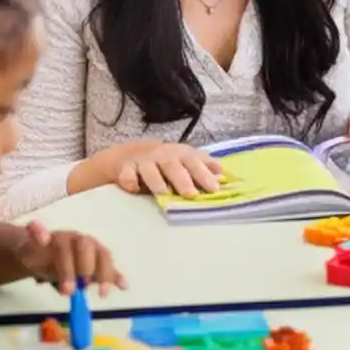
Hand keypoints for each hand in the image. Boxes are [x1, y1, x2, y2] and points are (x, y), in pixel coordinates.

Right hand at [16, 221, 127, 295]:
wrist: (37, 253)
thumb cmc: (66, 263)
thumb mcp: (87, 272)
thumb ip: (105, 277)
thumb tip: (125, 285)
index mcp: (92, 247)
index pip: (103, 257)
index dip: (106, 275)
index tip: (103, 294)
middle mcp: (77, 239)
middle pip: (86, 246)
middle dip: (86, 267)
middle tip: (82, 288)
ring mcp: (56, 236)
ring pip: (63, 244)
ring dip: (66, 267)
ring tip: (66, 290)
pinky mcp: (37, 236)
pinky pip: (36, 229)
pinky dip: (39, 230)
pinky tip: (43, 238)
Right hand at [106, 142, 222, 196]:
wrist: (130, 155)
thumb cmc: (166, 161)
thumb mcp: (186, 160)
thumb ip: (204, 168)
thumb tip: (224, 176)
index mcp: (180, 154)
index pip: (194, 162)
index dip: (204, 174)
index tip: (214, 189)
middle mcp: (162, 155)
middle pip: (173, 165)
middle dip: (182, 179)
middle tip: (191, 195)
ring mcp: (143, 162)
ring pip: (150, 169)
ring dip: (157, 181)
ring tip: (164, 193)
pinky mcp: (125, 169)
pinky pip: (127, 175)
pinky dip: (129, 181)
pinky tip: (133, 189)